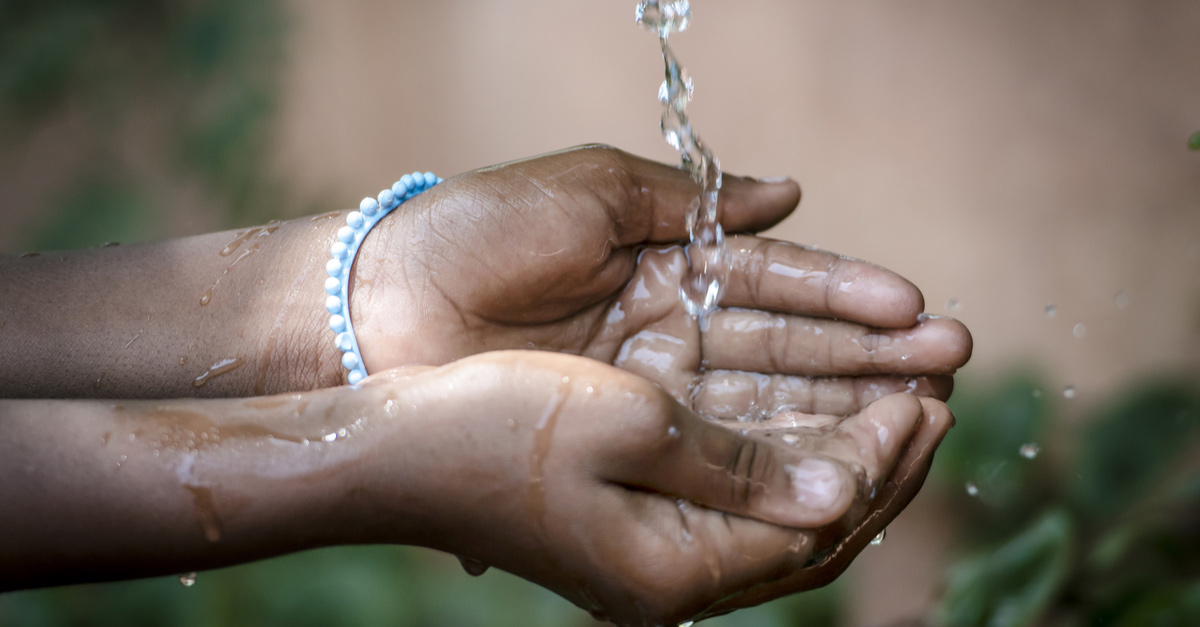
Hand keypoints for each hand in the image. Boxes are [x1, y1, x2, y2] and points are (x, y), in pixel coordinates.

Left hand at [350, 145, 970, 414]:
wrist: (381, 304)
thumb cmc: (479, 231)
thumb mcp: (591, 191)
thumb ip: (692, 199)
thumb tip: (792, 192)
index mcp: (664, 261)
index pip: (775, 282)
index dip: (846, 296)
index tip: (916, 308)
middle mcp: (668, 329)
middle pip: (786, 347)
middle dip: (868, 354)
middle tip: (950, 363)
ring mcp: (648, 388)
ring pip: (762, 401)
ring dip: (842, 405)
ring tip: (923, 409)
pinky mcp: (622, 436)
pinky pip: (712, 445)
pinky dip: (774, 449)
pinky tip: (838, 457)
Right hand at [353, 351, 955, 626]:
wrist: (390, 449)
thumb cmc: (493, 428)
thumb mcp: (627, 426)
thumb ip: (739, 463)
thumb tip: (837, 489)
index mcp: (675, 570)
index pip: (818, 525)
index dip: (882, 459)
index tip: (925, 395)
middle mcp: (671, 577)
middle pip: (811, 530)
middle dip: (880, 462)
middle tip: (934, 394)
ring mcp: (649, 553)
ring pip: (778, 512)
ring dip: (838, 452)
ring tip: (894, 396)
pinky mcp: (630, 522)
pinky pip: (734, 496)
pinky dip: (781, 455)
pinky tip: (805, 413)